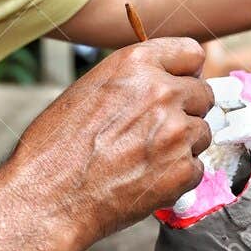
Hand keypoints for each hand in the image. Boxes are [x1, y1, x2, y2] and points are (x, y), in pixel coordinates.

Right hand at [12, 38, 213, 248]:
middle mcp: (161, 91)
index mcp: (136, 64)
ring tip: (144, 159)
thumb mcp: (89, 91)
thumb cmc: (55, 147)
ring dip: (182, 146)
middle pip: (204, 95)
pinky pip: (196, 169)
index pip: (192, 54)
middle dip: (186, 112)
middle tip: (156, 133)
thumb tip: (161, 83)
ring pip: (202, 133)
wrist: (47, 197)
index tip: (179, 87)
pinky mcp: (182, 171)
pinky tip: (145, 180)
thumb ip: (132, 82)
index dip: (187, 73)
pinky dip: (177, 178)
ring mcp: (176, 132)